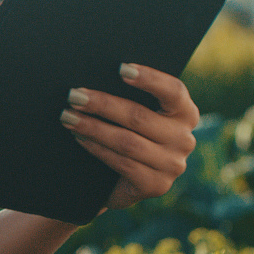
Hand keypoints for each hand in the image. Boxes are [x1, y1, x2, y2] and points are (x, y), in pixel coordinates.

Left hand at [60, 63, 199, 209]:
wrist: (123, 181)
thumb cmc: (127, 134)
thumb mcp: (135, 116)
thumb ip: (129, 98)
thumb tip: (94, 78)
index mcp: (185, 114)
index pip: (174, 91)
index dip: (150, 79)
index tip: (121, 67)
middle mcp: (184, 139)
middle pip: (139, 117)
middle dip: (102, 104)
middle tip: (74, 95)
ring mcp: (172, 165)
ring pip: (127, 141)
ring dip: (93, 127)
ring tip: (68, 117)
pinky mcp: (156, 185)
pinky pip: (122, 163)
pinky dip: (97, 149)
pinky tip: (80, 139)